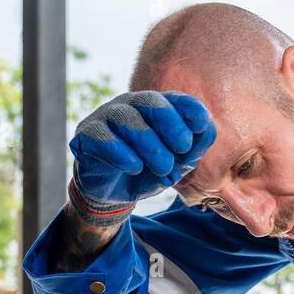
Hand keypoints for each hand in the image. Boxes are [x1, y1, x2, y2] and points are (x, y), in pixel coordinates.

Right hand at [68, 90, 216, 224]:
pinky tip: (134, 167)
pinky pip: (103, 137)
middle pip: (151, 102)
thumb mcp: (175, 163)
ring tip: (164, 168)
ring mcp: (106, 117)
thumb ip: (193, 147)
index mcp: (156, 109)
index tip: (202, 122)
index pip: (174, 100)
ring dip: (150, 145)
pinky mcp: (86, 134)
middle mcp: (131, 106)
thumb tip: (207, 128)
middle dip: (171, 124)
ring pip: (128, 120)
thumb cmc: (148, 171)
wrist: (114, 193)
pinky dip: (121, 152)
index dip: (188, 108)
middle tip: (183, 147)